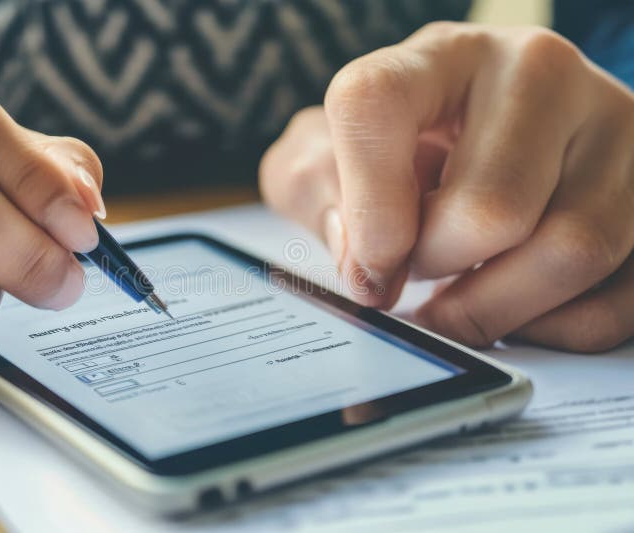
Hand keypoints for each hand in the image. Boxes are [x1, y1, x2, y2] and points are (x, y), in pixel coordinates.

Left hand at [260, 23, 633, 352]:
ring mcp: (613, 130)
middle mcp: (538, 75)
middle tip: (418, 272)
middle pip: (490, 208)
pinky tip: (515, 307)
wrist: (490, 135)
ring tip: (459, 301)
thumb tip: (367, 266)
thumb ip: (317, 195)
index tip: (369, 260)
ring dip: (495, 308)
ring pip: (569, 252)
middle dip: (437, 267)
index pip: (377, 105)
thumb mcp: (331, 157)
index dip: (366, 205)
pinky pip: (615, 298)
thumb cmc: (402, 148)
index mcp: (441, 56)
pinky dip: (553, 327)